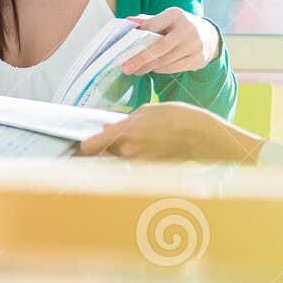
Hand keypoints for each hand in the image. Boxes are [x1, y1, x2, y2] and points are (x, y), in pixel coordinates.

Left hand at [79, 102, 263, 163]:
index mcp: (123, 133)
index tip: (79, 144)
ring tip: (129, 143)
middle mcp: (127, 152)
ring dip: (117, 155)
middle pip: (101, 156)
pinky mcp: (148, 172)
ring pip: (117, 162)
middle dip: (100, 150)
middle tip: (102, 143)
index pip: (88, 146)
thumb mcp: (148, 111)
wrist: (202, 137)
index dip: (82, 146)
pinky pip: (133, 166)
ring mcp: (137, 165)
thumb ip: (123, 121)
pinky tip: (145, 149)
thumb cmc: (177, 118)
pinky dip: (133, 160)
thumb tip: (106, 128)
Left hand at [120, 9, 221, 75]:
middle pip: (159, 48)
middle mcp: (187, 29)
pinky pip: (174, 68)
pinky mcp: (198, 59)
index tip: (124, 50)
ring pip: (166, 61)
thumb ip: (147, 21)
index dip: (138, 38)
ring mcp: (195, 46)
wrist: (209, 35)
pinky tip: (153, 68)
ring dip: (148, 67)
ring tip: (137, 70)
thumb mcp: (166, 19)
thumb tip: (127, 22)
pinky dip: (161, 69)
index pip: (152, 27)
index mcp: (176, 15)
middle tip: (126, 68)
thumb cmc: (179, 26)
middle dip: (140, 59)